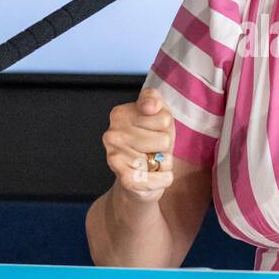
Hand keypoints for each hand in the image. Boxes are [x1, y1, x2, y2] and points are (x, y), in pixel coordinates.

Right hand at [102, 87, 175, 202]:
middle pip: (165, 139)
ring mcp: (116, 157)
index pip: (164, 118)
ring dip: (164, 163)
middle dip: (164, 147)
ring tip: (150, 161)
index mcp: (119, 114)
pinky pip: (162, 178)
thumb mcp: (156, 113)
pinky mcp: (126, 179)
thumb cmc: (150, 141)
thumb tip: (149, 106)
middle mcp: (112, 135)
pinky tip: (152, 176)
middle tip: (151, 149)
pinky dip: (164, 179)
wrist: (137, 178)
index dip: (165, 127)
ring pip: (164, 159)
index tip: (153, 130)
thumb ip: (153, 98)